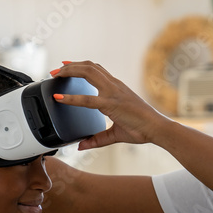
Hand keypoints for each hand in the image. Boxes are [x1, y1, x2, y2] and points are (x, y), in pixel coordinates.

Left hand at [50, 61, 171, 149]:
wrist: (157, 129)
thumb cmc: (142, 129)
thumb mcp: (115, 134)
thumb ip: (97, 139)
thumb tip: (82, 146)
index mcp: (116, 88)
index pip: (96, 70)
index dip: (80, 66)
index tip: (66, 65)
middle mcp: (114, 86)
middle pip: (89, 66)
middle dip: (70, 66)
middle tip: (55, 71)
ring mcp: (113, 92)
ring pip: (88, 72)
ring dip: (69, 72)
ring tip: (55, 76)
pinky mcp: (111, 103)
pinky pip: (88, 99)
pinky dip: (71, 98)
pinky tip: (59, 98)